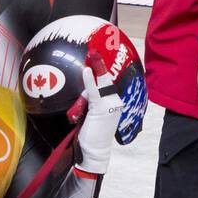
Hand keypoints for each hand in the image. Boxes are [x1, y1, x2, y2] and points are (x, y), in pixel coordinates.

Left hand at [76, 53, 122, 173]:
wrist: (94, 151)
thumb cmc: (91, 133)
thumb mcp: (90, 112)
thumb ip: (89, 99)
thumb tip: (82, 85)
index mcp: (113, 100)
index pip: (108, 80)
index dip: (103, 66)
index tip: (97, 52)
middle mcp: (115, 100)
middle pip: (107, 78)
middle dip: (102, 62)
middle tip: (94, 46)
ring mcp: (111, 104)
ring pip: (102, 82)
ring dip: (97, 67)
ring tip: (92, 52)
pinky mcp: (102, 109)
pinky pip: (95, 91)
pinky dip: (90, 81)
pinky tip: (85, 70)